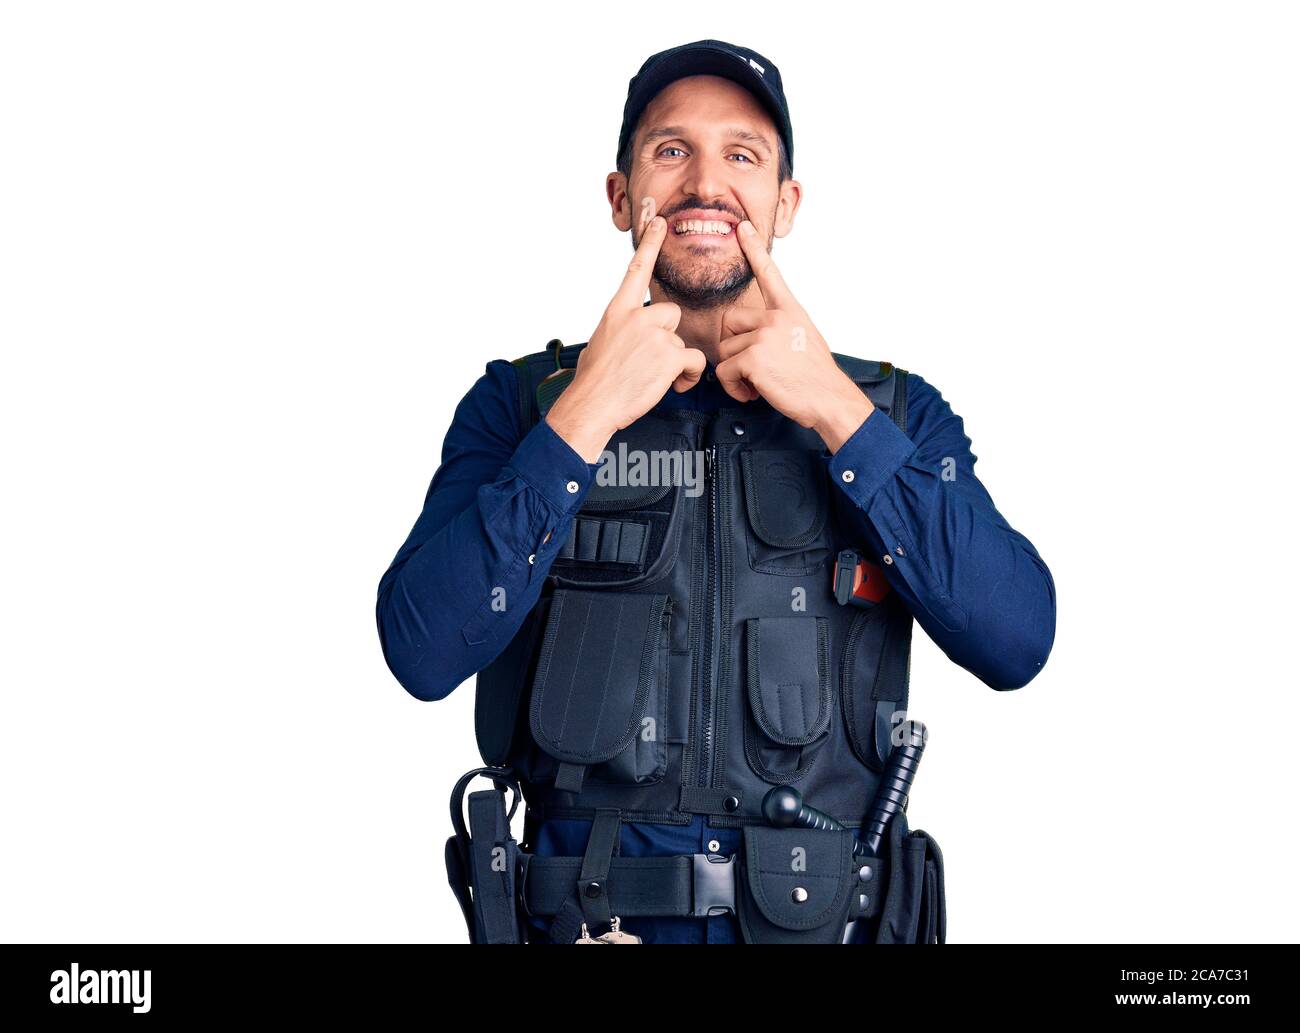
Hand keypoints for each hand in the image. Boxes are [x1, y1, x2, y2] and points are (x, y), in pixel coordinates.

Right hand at [546, 212, 707, 461]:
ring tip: (652, 378)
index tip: (659, 220)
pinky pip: (694, 359)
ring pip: (681, 341)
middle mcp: (637, 316)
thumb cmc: (595, 380)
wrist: (592, 404)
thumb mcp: (602, 342)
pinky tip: (673, 384)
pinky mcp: (670, 355)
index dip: (650, 243)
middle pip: (671, 314)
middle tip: (648, 362)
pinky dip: (688, 375)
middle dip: (666, 339)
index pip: (637, 269)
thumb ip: (624, 328)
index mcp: (618, 310)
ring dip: (674, 362)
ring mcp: (654, 334)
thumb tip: (634, 333)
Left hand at [716, 220, 873, 452]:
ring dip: (736, 372)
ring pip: (725, 350)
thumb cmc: (817, 377)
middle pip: (730, 322)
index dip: (753, 250)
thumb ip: (780, 329)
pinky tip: (754, 393)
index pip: (769, 274)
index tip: (742, 228)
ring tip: (761, 383)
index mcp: (790, 310)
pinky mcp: (753, 357)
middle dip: (735, 347)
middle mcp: (776, 317)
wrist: (830, 400)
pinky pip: (724, 371)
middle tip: (756, 367)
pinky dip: (733, 388)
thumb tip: (754, 336)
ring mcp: (764, 335)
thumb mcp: (804, 339)